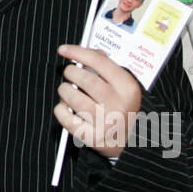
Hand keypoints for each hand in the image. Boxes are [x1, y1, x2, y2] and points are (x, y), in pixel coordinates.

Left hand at [55, 44, 142, 158]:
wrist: (131, 141)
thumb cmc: (123, 107)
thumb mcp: (124, 85)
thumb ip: (107, 66)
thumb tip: (83, 53)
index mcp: (128, 89)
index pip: (100, 63)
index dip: (78, 53)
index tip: (64, 50)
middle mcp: (119, 105)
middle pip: (86, 80)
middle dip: (71, 72)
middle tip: (69, 73)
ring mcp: (106, 123)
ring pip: (73, 98)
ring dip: (64, 90)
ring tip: (67, 90)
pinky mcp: (93, 138)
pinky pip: (66, 118)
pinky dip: (60, 109)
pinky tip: (65, 107)